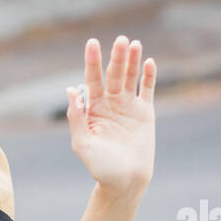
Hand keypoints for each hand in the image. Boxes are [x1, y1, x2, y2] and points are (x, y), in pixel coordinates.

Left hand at [66, 35, 155, 193]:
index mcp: (92, 109)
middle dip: (116, 57)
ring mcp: (128, 106)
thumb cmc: (100, 166)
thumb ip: (77, 117)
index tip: (92, 43)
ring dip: (132, 61)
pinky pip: (148, 90)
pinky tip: (149, 62)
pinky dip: (149, 76)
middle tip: (120, 40)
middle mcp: (110, 104)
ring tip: (134, 43)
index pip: (91, 80)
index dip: (92, 61)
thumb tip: (70, 90)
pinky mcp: (145, 112)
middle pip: (113, 75)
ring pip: (130, 78)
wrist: (125, 181)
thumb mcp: (83, 143)